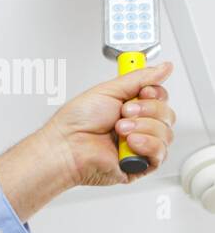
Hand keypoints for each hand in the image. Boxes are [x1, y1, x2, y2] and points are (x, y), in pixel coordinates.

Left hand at [43, 62, 175, 186]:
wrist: (66, 146)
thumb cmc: (76, 122)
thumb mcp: (108, 90)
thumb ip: (139, 78)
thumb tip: (164, 68)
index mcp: (130, 108)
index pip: (161, 98)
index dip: (156, 94)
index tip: (142, 92)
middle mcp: (137, 126)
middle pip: (167, 114)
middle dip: (147, 110)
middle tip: (124, 113)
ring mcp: (139, 146)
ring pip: (166, 133)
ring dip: (144, 127)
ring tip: (120, 129)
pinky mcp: (139, 165)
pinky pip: (160, 153)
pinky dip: (147, 144)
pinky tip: (130, 142)